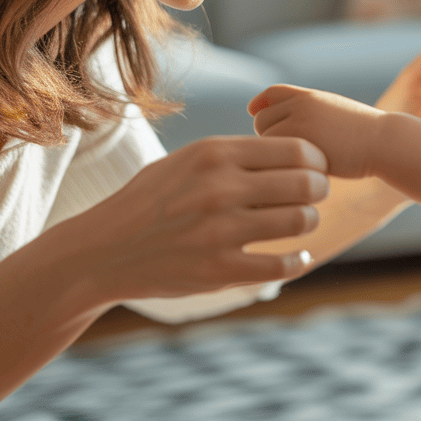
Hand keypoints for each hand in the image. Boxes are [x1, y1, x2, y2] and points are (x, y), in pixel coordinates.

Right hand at [70, 136, 329, 302]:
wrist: (101, 251)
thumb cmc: (151, 200)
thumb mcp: (187, 161)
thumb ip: (236, 154)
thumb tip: (295, 150)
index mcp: (214, 154)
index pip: (297, 150)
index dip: (316, 161)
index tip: (315, 169)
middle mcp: (220, 189)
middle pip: (307, 184)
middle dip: (319, 190)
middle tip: (315, 196)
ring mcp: (219, 232)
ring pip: (300, 221)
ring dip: (309, 223)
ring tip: (301, 223)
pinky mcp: (218, 271)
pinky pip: (282, 265)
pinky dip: (298, 261)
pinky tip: (297, 257)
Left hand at [249, 84, 385, 180]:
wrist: (384, 142)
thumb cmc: (365, 135)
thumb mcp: (337, 115)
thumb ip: (312, 114)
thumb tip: (286, 126)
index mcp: (311, 96)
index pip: (272, 94)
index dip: (260, 104)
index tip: (254, 112)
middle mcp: (301, 104)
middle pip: (263, 118)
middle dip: (270, 134)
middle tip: (289, 152)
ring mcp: (300, 121)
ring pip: (265, 137)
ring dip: (275, 152)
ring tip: (299, 161)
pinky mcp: (299, 142)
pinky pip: (273, 154)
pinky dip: (280, 164)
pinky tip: (300, 169)